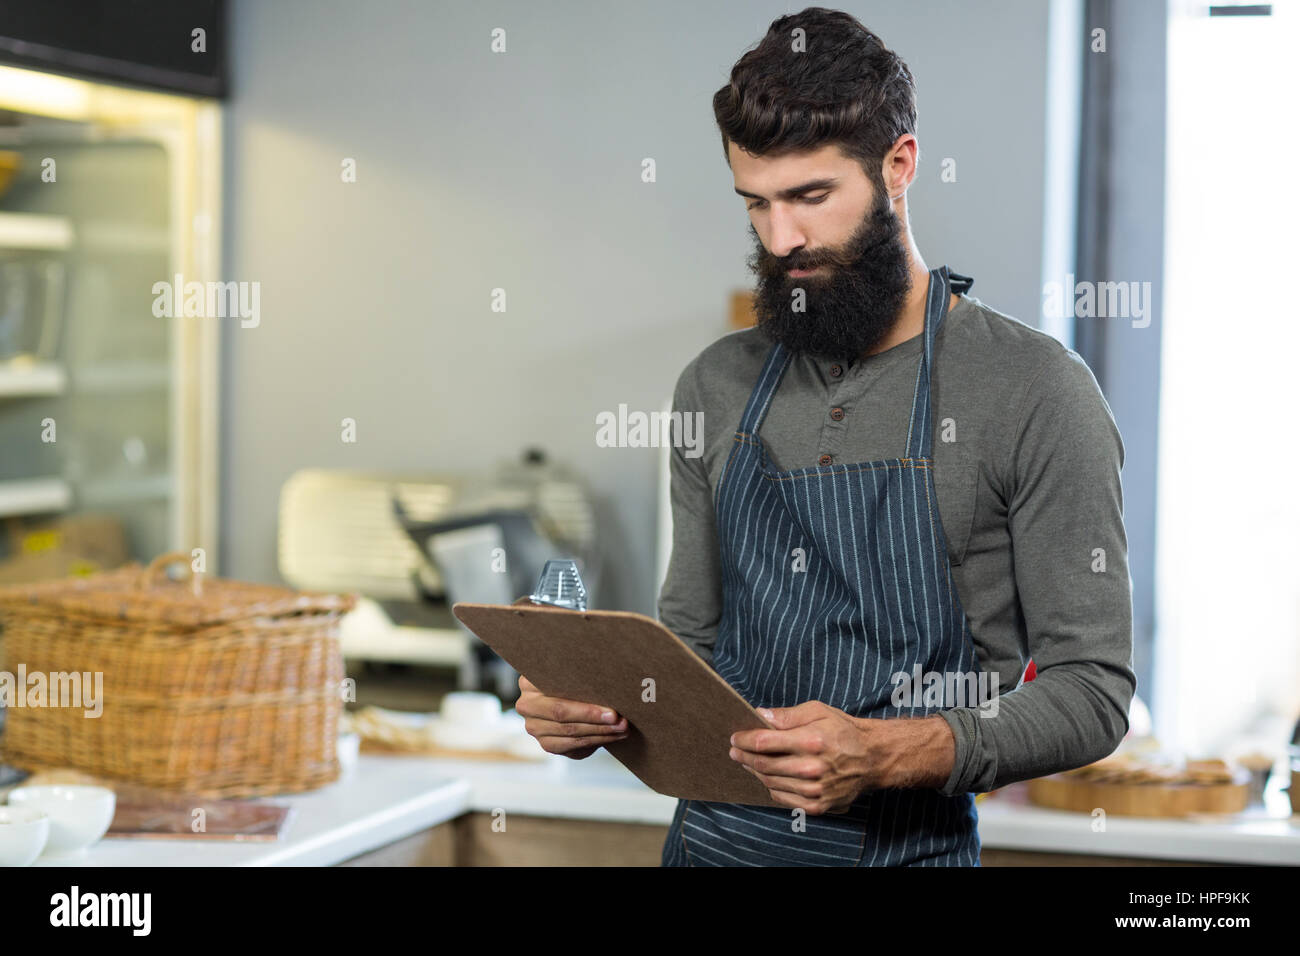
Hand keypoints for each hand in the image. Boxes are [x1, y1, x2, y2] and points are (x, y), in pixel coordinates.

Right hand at [515, 674, 627, 758]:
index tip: (613, 711)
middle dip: (596, 720)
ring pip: (569, 733)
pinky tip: (612, 736)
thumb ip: (582, 674)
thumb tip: (611, 681)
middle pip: (562, 716)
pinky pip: (572, 746)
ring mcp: (534, 727)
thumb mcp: (574, 671)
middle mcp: (526, 705)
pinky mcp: (545, 743)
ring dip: (600, 733)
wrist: (567, 692)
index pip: (557, 695)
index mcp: (529, 682)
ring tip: (622, 729)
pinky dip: (595, 741)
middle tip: (621, 722)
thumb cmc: (575, 677)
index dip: (586, 707)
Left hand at [728, 701, 929, 813]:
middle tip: (735, 751)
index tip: (735, 737)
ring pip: (770, 783)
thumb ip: (787, 715)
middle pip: (763, 765)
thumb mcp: (818, 711)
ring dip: (755, 772)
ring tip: (748, 763)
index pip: (764, 743)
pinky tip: (768, 777)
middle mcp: (812, 768)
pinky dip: (771, 787)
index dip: (744, 740)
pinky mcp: (818, 805)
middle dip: (743, 757)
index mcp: (811, 741)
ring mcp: (814, 790)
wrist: (873, 758)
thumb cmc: (844, 731)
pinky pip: (783, 798)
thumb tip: (760, 714)